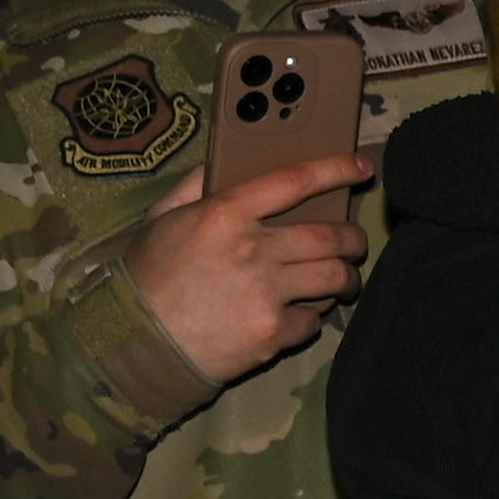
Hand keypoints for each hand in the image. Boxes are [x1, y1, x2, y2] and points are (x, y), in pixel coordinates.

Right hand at [125, 153, 368, 390]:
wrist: (135, 342)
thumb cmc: (147, 274)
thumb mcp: (162, 218)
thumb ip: (195, 185)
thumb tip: (226, 157)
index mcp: (224, 215)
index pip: (295, 181)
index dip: (337, 170)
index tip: (363, 167)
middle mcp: (252, 250)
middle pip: (332, 236)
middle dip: (353, 238)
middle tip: (353, 241)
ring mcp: (265, 294)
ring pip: (335, 278)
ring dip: (346, 277)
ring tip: (340, 278)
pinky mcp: (272, 333)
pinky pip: (314, 320)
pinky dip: (311, 316)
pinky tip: (298, 312)